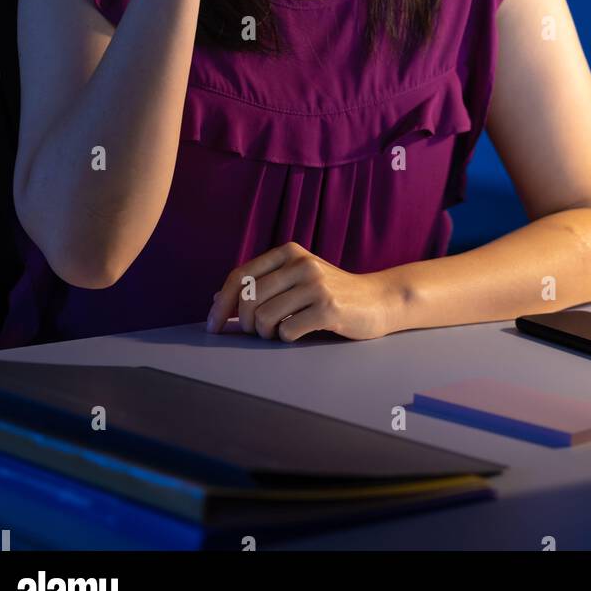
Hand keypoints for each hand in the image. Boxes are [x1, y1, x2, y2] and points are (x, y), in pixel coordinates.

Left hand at [207, 242, 394, 341]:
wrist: (378, 300)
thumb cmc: (330, 293)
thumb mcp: (296, 279)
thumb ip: (262, 284)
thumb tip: (216, 299)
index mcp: (289, 252)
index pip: (240, 276)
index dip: (221, 303)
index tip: (212, 326)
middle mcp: (301, 263)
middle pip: (248, 298)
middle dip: (245, 323)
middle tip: (259, 333)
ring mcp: (316, 284)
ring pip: (264, 317)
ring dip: (266, 333)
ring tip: (281, 332)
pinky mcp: (328, 308)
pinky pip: (287, 331)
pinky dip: (287, 339)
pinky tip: (300, 333)